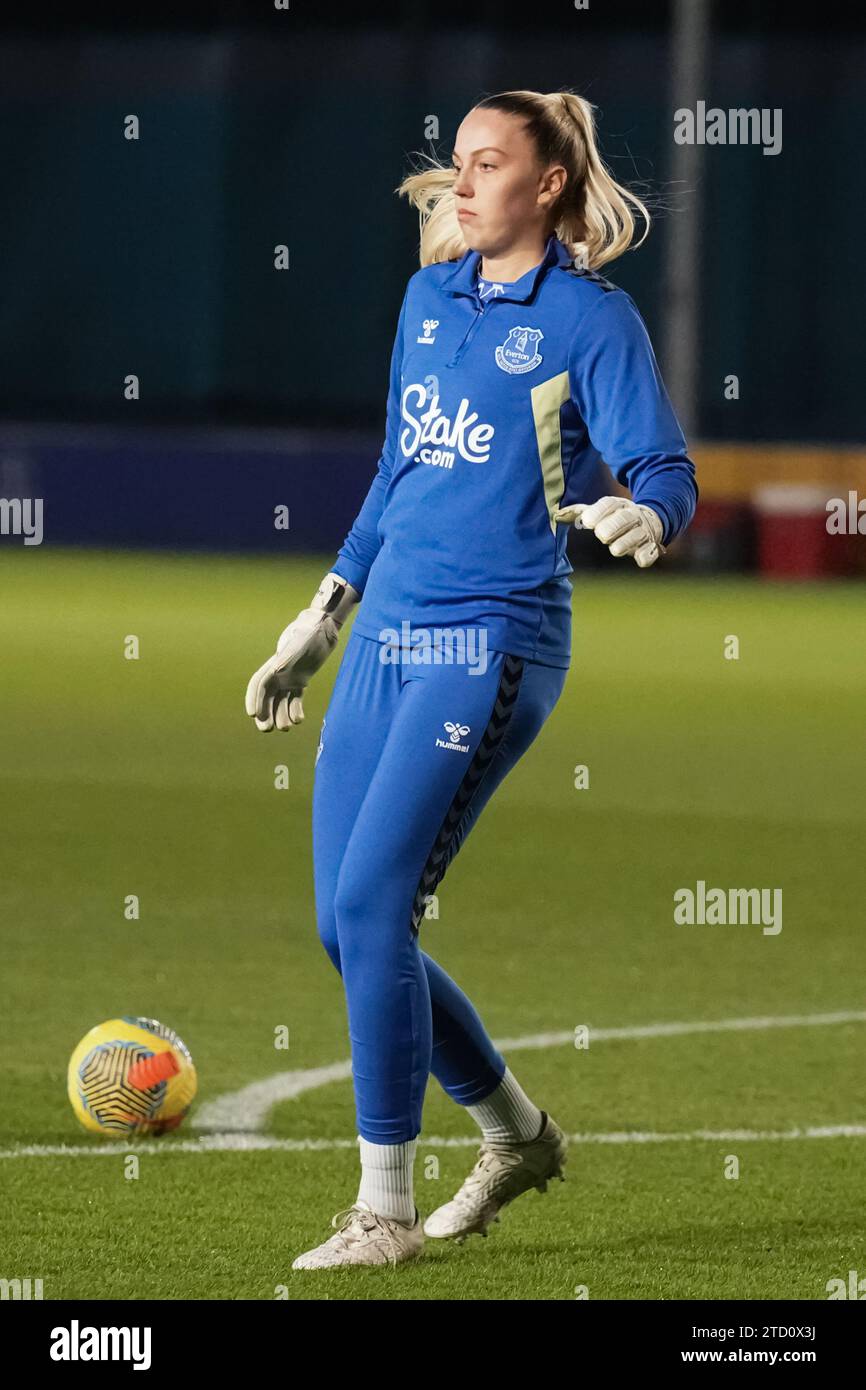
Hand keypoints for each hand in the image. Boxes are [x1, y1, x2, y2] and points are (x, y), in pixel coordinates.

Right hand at [244, 572, 358, 731]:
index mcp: (274, 664)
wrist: (323, 626)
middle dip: (265, 713)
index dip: (254, 699)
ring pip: (281, 701)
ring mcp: (289, 677)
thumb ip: (288, 657)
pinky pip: (295, 699)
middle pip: (267, 697)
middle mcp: (279, 673)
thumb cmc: (309, 632)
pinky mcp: (301, 680)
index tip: (253, 715)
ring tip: (285, 728)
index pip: (258, 684)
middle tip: (267, 730)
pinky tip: (299, 720)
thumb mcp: (298, 643)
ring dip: (280, 715)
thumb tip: (276, 671)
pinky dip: (295, 710)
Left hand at [553, 496, 665, 567]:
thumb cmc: (616, 517)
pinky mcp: (651, 546)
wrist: (651, 519)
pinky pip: (650, 551)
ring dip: (625, 543)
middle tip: (602, 535)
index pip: (609, 504)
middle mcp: (632, 515)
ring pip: (637, 535)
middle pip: (624, 519)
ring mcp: (643, 531)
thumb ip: (579, 513)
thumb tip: (557, 515)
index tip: (587, 522)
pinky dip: (645, 556)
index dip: (598, 512)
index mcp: (618, 505)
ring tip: (615, 549)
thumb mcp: (600, 511)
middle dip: (612, 527)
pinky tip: (639, 559)